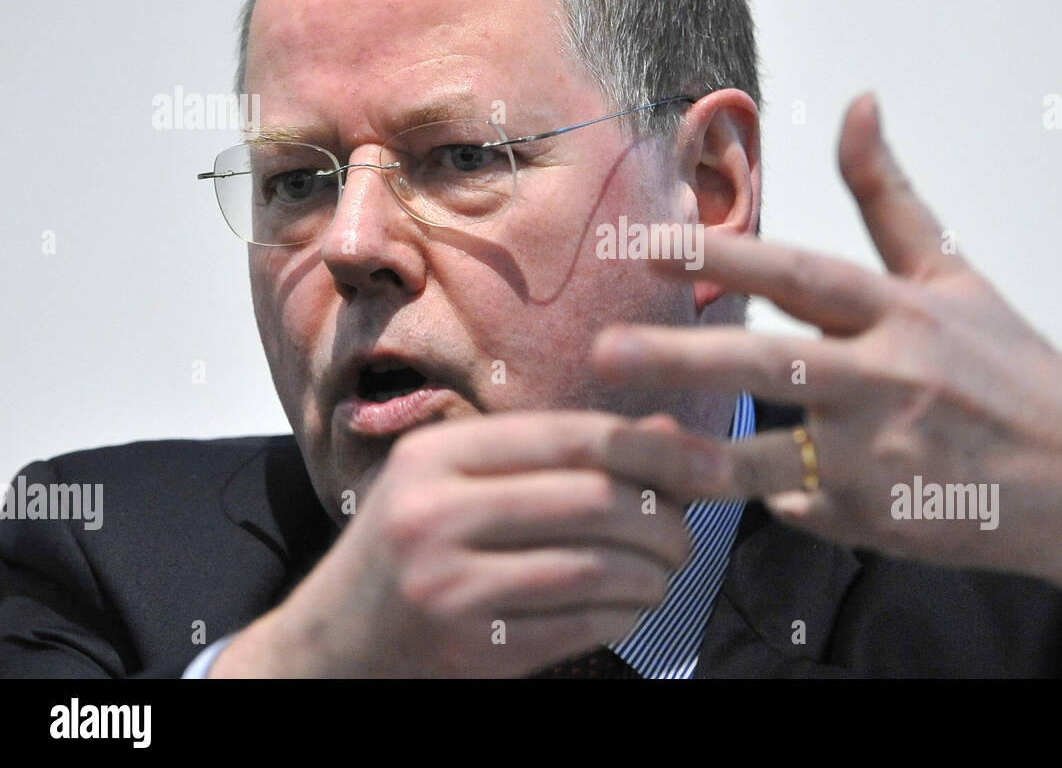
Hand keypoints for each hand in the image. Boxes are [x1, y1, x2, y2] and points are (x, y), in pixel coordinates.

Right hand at [209, 412, 724, 676]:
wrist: (329, 652)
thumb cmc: (410, 556)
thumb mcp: (459, 487)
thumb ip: (555, 457)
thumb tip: (666, 429)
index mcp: (436, 455)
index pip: (571, 435)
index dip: (654, 446)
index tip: (711, 462)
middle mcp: (435, 512)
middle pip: (594, 499)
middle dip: (664, 518)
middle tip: (686, 533)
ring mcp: (448, 584)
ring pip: (598, 565)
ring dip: (654, 572)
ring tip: (665, 572)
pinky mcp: (470, 647)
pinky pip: (584, 622)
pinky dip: (630, 613)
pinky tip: (636, 607)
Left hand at [593, 93, 1061, 625]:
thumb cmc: (1015, 372)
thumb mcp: (954, 275)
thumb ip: (888, 196)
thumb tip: (858, 103)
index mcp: (905, 311)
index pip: (803, 275)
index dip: (725, 255)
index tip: (650, 244)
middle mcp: (891, 381)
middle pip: (774, 366)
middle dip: (683, 360)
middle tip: (603, 352)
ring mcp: (881, 459)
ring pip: (764, 459)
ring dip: (685, 456)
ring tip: (614, 447)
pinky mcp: (873, 521)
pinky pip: (790, 503)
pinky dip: (753, 492)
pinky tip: (705, 490)